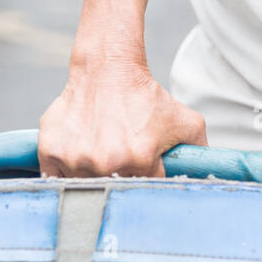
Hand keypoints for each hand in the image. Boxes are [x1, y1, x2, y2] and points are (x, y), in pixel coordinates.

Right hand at [38, 59, 206, 177]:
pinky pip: (56, 179)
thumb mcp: (184, 120)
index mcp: (140, 159)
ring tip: (102, 156)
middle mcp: (106, 162)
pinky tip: (79, 159)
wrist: (107, 69)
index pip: (144, 190)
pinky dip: (65, 175)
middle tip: (123, 166)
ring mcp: (77, 158)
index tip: (144, 172)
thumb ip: (200, 150)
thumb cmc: (146, 96)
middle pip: (113, 191)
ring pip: (84, 187)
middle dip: (120, 182)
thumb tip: (210, 175)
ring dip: (92, 178)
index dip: (146, 182)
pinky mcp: (52, 151)